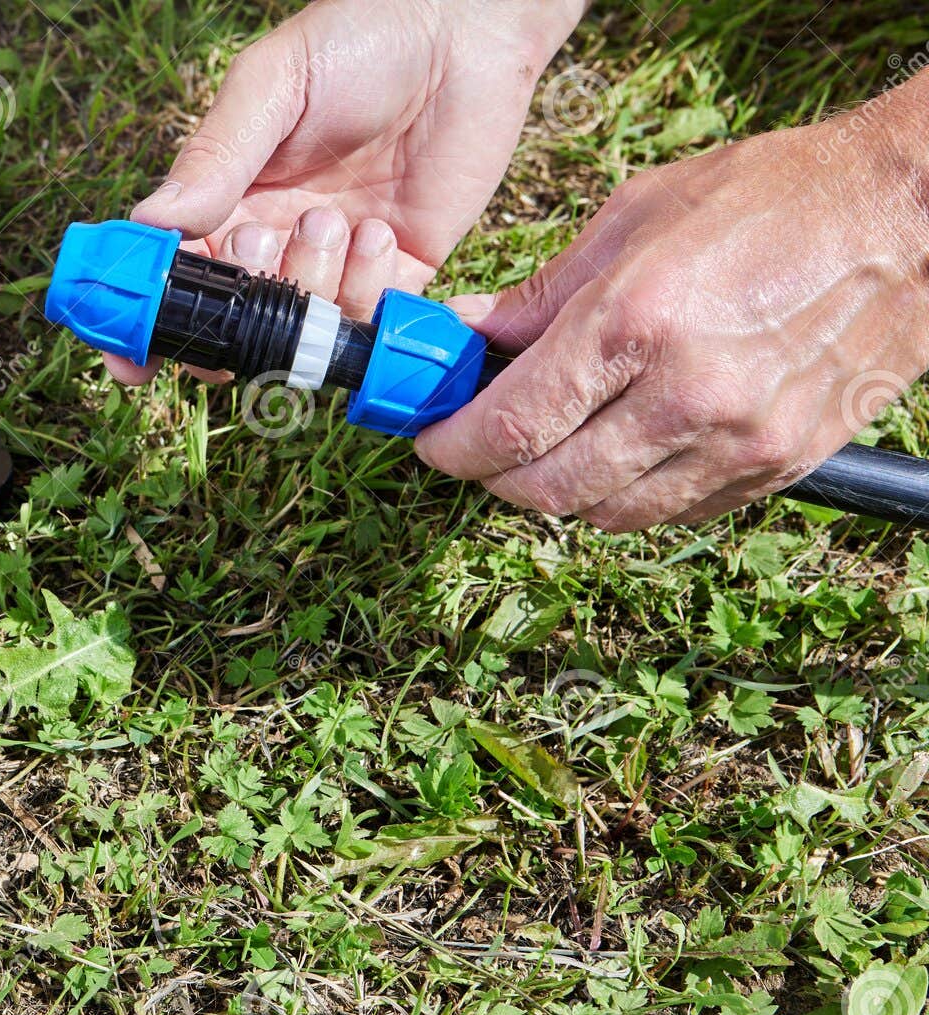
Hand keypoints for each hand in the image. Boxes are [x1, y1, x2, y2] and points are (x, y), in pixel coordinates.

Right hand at [105, 0, 585, 384]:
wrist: (463, 30)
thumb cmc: (359, 39)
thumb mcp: (272, 87)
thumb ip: (216, 156)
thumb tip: (152, 223)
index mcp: (229, 197)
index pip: (178, 276)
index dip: (151, 324)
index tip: (132, 359)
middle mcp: (278, 238)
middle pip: (235, 321)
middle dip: (237, 310)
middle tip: (257, 245)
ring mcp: (338, 260)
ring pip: (302, 326)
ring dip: (309, 286)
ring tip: (334, 220)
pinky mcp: (401, 268)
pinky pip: (371, 319)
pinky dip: (368, 291)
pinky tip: (380, 232)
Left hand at [414, 99, 928, 530]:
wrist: (910, 220)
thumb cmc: (773, 199)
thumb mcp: (637, 216)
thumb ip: (542, 293)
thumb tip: (467, 335)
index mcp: (634, 323)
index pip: (511, 425)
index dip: (452, 447)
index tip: (431, 442)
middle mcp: (684, 396)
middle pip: (547, 488)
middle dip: (491, 478)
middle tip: (473, 452)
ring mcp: (737, 442)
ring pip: (606, 516)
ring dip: (557, 495)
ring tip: (541, 453)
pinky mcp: (777, 467)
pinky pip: (672, 515)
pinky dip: (626, 500)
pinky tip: (614, 458)